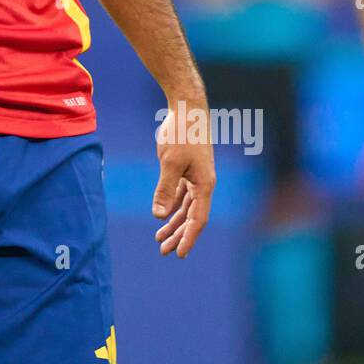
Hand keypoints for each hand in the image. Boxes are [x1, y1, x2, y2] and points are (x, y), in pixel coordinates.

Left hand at [152, 100, 215, 257]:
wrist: (187, 109)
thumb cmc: (182, 134)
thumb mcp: (170, 162)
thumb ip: (165, 189)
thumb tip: (158, 215)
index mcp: (205, 184)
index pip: (198, 219)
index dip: (189, 237)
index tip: (180, 254)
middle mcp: (203, 184)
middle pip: (192, 217)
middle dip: (179, 235)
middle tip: (165, 251)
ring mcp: (195, 177)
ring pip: (185, 207)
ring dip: (174, 222)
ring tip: (159, 239)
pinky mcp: (186, 169)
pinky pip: (180, 194)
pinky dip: (172, 206)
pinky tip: (162, 216)